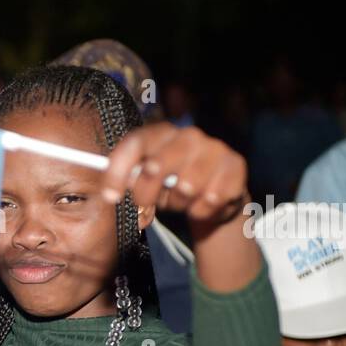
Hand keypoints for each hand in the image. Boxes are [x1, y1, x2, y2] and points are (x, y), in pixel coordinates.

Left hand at [100, 122, 248, 236]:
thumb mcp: (149, 186)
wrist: (216, 198)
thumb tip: (112, 191)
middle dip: (146, 195)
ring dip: (179, 204)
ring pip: (186, 186)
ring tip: (182, 203)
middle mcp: (188, 136)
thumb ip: (133, 183)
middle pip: (156, 166)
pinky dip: (202, 211)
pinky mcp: (235, 164)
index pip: (134, 143)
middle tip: (146, 208)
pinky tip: (204, 205)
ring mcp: (214, 148)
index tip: (111, 196)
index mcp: (161, 134)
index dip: (118, 170)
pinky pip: (211, 198)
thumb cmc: (174, 189)